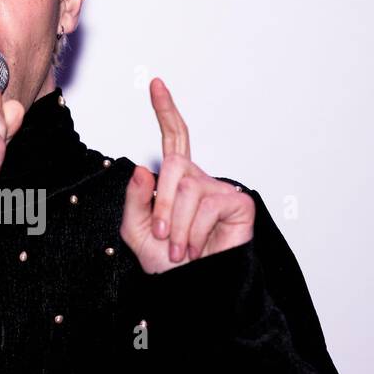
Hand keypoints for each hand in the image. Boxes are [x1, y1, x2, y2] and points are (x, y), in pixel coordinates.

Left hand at [121, 77, 254, 273]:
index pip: (173, 139)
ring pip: (187, 188)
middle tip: (160, 236)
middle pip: (173, 164)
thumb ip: (134, 202)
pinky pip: (207, 205)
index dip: (165, 111)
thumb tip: (143, 168)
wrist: (193, 289)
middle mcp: (198, 179)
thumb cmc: (168, 264)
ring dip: (176, 225)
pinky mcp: (238, 202)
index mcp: (175, 181)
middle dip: (160, 203)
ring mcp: (220, 189)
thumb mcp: (137, 233)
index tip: (156, 84)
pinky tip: (196, 249)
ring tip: (179, 250)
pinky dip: (193, 232)